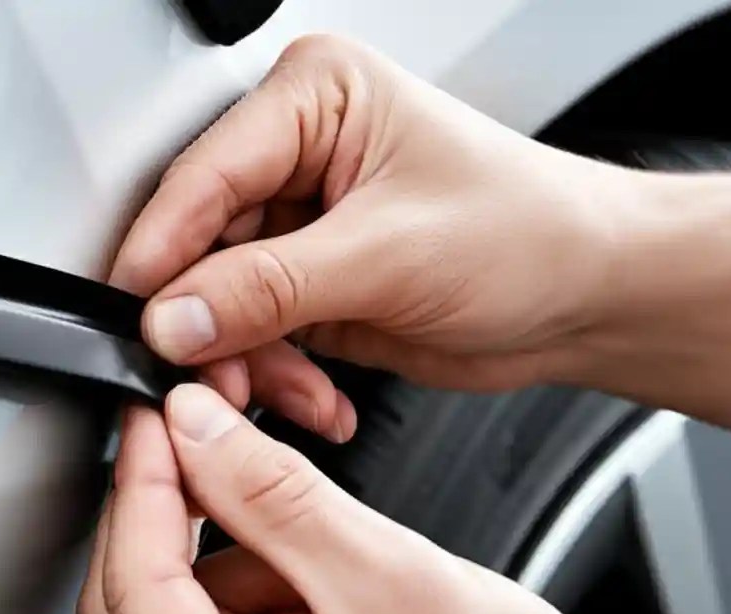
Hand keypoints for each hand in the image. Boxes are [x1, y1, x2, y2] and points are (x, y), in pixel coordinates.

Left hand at [77, 384, 679, 613]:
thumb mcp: (386, 578)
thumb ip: (274, 496)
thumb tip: (195, 427)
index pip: (134, 588)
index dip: (143, 483)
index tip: (158, 414)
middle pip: (132, 606)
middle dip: (180, 516)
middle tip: (214, 438)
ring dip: (232, 563)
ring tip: (330, 560)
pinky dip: (254, 597)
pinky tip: (322, 595)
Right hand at [110, 35, 628, 419]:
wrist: (592, 297)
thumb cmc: (531, 231)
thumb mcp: (390, 254)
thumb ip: (269, 288)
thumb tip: (175, 315)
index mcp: (315, 99)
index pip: (205, 173)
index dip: (163, 250)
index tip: (138, 313)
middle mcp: (296, 154)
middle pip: (202, 242)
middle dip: (210, 322)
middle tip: (214, 376)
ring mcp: (299, 224)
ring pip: (219, 299)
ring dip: (247, 360)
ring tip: (284, 393)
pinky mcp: (307, 284)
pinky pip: (253, 335)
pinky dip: (275, 375)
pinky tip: (315, 396)